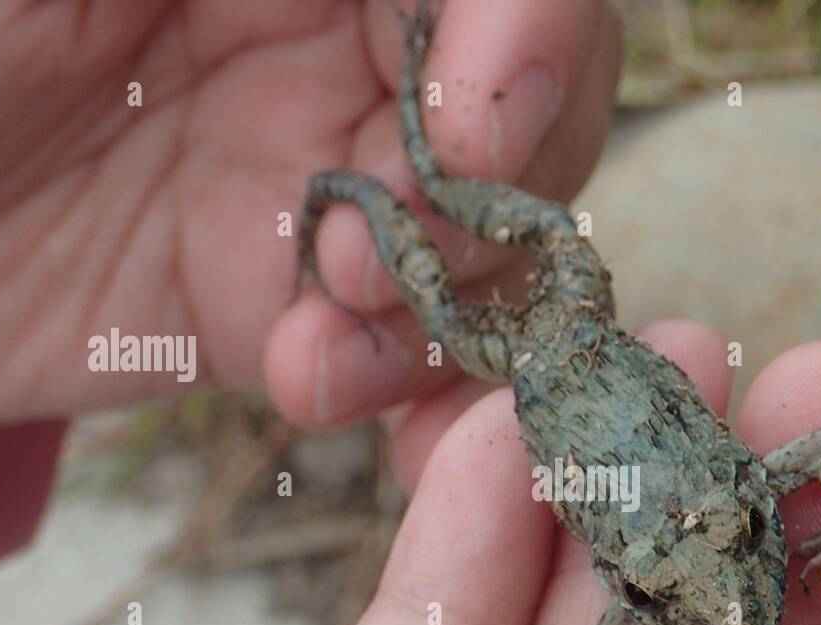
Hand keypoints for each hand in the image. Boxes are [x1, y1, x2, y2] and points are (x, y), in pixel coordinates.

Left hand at [0, 0, 619, 420]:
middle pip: (530, 110)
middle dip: (491, 198)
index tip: (476, 131)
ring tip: (321, 340)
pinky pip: (396, 347)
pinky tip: (314, 384)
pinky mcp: (291, 300)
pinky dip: (391, 382)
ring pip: (485, 241)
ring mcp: (325, 179)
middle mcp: (342, 45)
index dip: (527, 44)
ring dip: (442, 307)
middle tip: (379, 255)